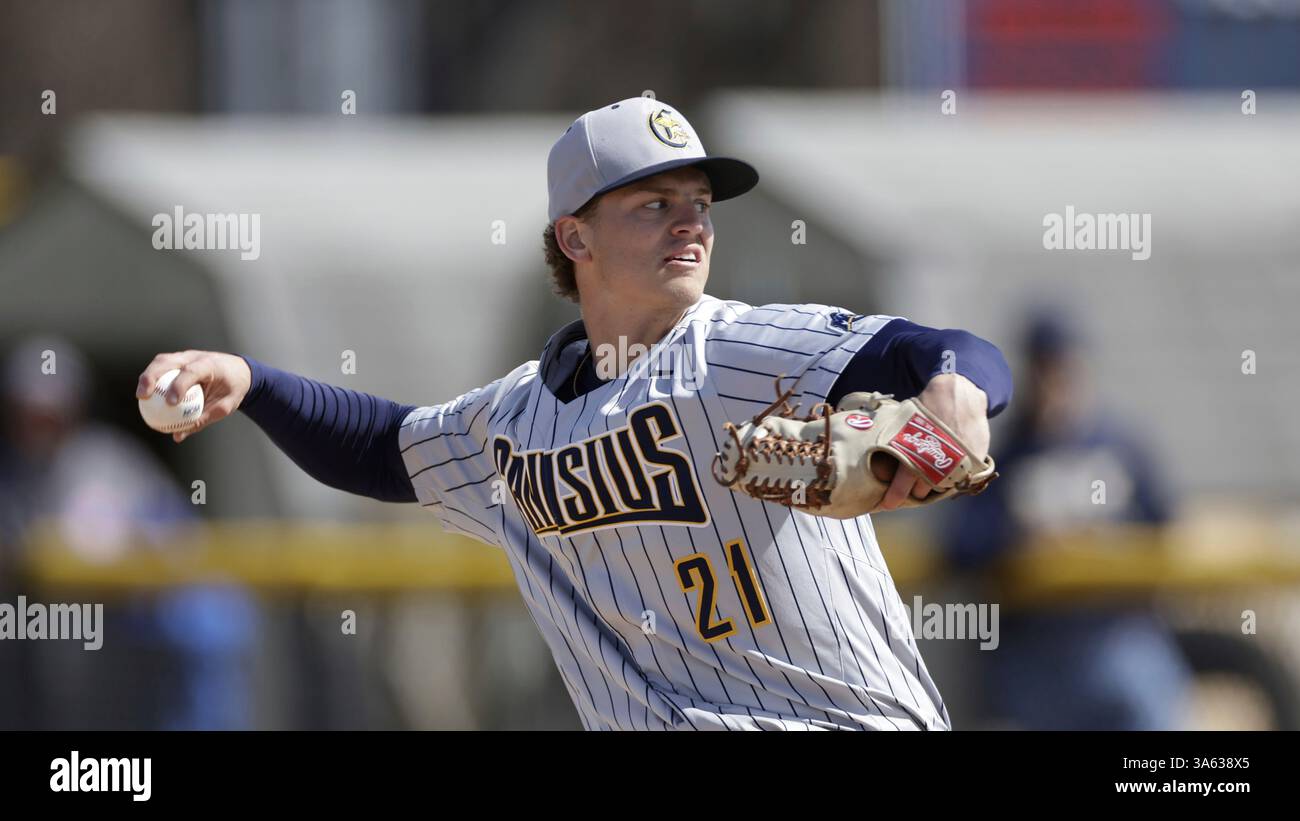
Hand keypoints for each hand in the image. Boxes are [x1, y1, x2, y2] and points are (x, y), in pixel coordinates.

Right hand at [135, 351, 252, 442]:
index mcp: (210, 364)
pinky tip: (145, 396)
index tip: (170, 403)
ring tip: (140, 397)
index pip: (191, 371)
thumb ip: (202, 419)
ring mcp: (184, 355)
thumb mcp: (224, 407)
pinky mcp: (177, 360)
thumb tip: (177, 436)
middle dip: (152, 377)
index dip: (178, 385)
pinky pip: (161, 368)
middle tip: (143, 397)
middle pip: (167, 361)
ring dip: (147, 376)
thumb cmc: (232, 389)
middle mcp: (194, 356)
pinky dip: (151, 379)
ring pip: (160, 361)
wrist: (239, 370)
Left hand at [877, 373, 989, 510]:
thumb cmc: (928, 406)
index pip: (904, 476)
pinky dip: (951, 476)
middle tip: (909, 491)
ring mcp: (959, 456)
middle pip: (923, 484)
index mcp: (918, 443)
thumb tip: (880, 461)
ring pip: (942, 483)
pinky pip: (960, 477)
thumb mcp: (908, 419)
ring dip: (933, 484)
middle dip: (915, 490)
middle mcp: (940, 453)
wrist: (960, 392)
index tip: (888, 503)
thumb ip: (898, 442)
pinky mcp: (974, 458)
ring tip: (927, 479)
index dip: (896, 492)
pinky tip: (945, 469)